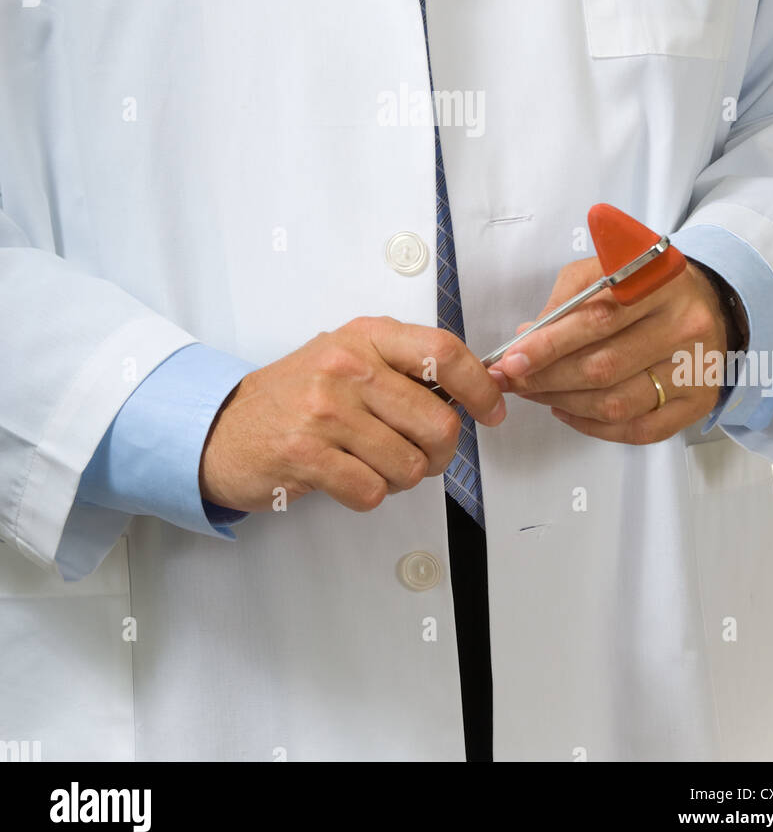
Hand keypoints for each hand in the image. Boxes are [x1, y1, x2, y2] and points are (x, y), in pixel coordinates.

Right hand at [200, 317, 505, 512]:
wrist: (221, 427)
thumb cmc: (294, 397)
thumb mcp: (347, 359)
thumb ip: (401, 369)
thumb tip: (471, 394)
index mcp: (365, 337)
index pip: (442, 353)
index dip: (480, 387)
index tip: (492, 410)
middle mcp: (347, 366)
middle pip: (437, 420)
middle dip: (441, 453)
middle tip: (423, 456)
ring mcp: (325, 410)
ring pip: (409, 463)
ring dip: (402, 478)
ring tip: (373, 465)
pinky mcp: (306, 454)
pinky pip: (372, 490)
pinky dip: (368, 494)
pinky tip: (346, 478)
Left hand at [493, 258, 743, 444]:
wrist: (710, 304)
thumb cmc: (647, 286)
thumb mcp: (608, 269)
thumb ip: (568, 298)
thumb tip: (526, 337)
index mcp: (661, 284)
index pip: (598, 319)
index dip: (550, 344)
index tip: (512, 359)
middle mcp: (685, 328)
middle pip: (605, 367)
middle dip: (548, 378)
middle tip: (514, 380)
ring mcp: (695, 371)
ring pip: (618, 404)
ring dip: (564, 403)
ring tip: (535, 393)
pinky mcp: (699, 403)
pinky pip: (639, 430)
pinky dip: (594, 427)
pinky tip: (567, 411)